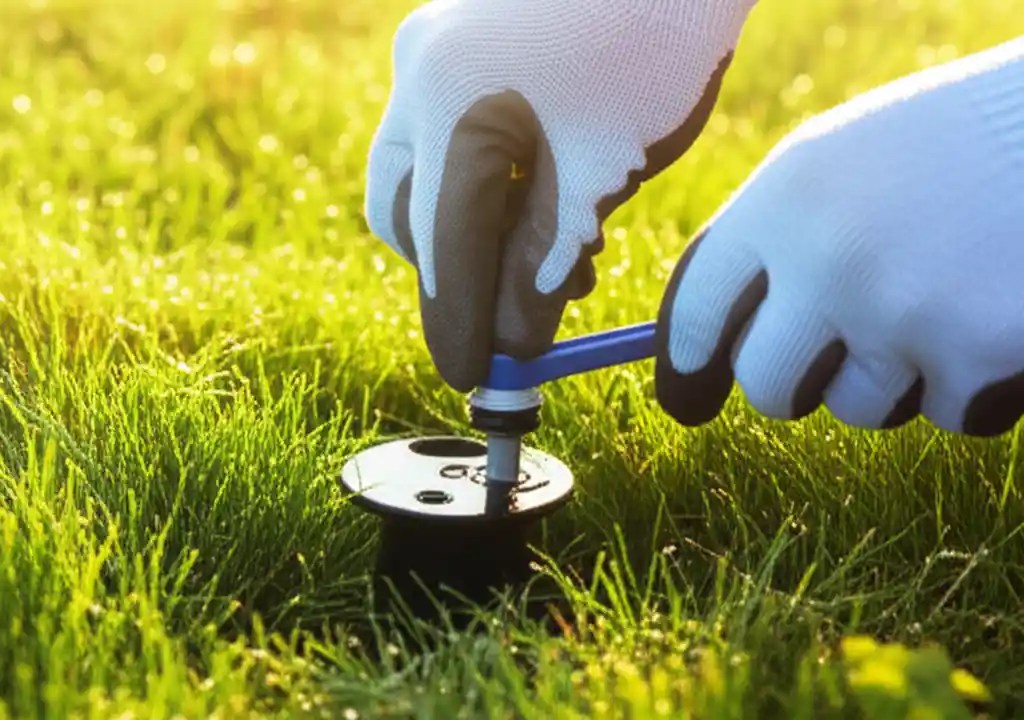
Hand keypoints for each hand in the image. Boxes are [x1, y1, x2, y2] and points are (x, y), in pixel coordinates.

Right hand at [365, 0, 755, 390]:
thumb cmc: (654, 49)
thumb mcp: (604, 173)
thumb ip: (544, 266)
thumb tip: (509, 345)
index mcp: (449, 102)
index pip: (443, 243)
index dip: (458, 320)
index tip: (473, 377)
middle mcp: (417, 74)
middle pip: (407, 212)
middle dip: (455, 275)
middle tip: (513, 320)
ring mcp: (427, 53)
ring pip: (419, 177)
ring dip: (471, 234)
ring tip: (558, 263)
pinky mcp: (448, 46)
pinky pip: (440, 139)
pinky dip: (479, 187)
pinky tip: (544, 203)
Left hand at [655, 38, 1023, 436]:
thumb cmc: (943, 145)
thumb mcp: (833, 160)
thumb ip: (767, 241)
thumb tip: (697, 346)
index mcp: (783, 202)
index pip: (696, 313)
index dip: (687, 361)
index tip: (691, 389)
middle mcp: (831, 261)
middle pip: (766, 384)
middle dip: (788, 384)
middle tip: (819, 361)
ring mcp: (905, 315)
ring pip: (857, 406)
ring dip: (889, 376)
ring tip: (937, 299)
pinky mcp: (980, 357)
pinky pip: (945, 414)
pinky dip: (968, 384)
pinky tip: (991, 317)